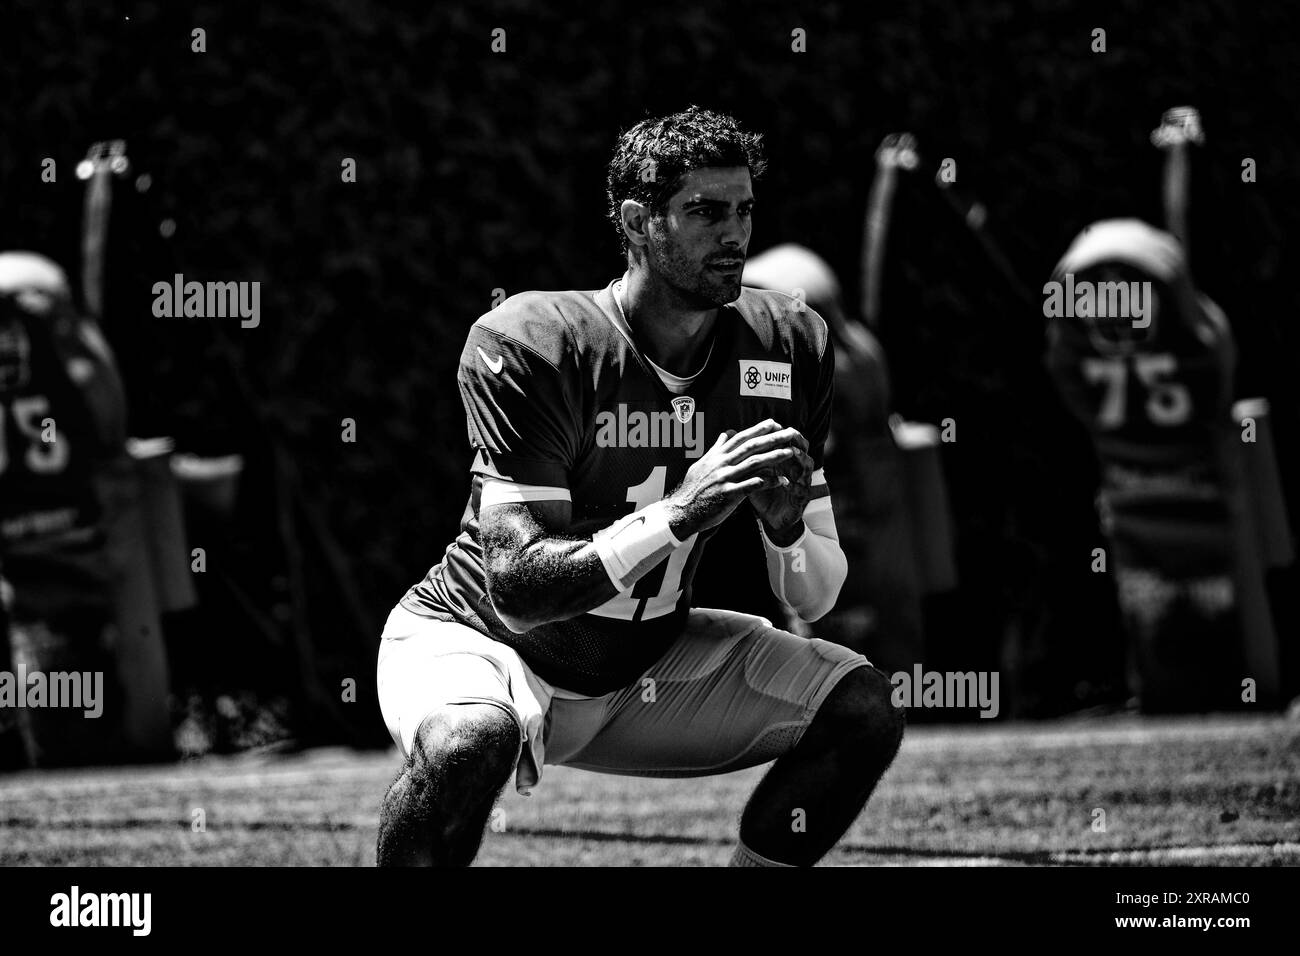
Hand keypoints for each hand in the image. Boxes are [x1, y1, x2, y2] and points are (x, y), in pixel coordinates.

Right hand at [664, 419, 805, 538]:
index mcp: (717, 456)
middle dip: (772, 438)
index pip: (740, 438)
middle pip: (751, 447)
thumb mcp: (702, 464)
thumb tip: (725, 434)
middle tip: (789, 433)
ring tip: (790, 452)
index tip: (774, 423)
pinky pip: (753, 486)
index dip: (758, 429)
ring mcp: (725, 478)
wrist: (682, 510)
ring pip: (754, 463)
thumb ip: (716, 449)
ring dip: (774, 457)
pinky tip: (782, 481)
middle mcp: (722, 464)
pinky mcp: (729, 494)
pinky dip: (769, 482)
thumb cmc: (692, 489)